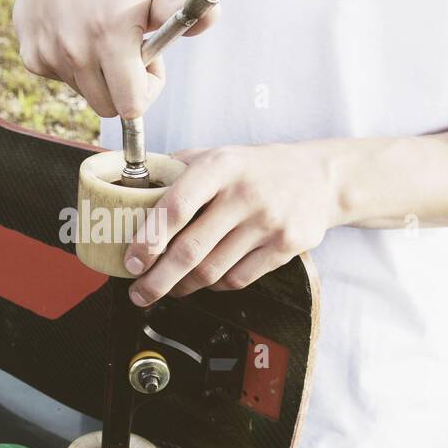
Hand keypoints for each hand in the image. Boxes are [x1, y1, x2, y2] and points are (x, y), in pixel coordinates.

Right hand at [12, 0, 216, 121]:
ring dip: (97, 75)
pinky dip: (71, 65)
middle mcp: (76, 51)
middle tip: (127, 54)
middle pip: (108, 108)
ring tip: (99, 36)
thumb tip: (214, 17)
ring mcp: (50, 56)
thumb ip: (181, 13)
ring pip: (84, 92)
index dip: (147, 91)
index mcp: (110, 38)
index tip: (149, 65)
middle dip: (123, 89)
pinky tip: (72, 31)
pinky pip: (61, 79)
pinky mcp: (31, 56)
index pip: (133, 105)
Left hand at [123, 142, 340, 304]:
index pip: (177, 207)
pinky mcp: (285, 247)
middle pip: (191, 250)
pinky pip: (238, 279)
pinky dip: (215, 286)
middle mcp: (244, 194)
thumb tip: (129, 193)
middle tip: (138, 293)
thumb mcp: (217, 155)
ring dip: (183, 286)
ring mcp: (268, 222)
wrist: (319, 177)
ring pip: (212, 271)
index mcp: (220, 166)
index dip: (149, 239)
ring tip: (168, 287)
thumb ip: (175, 171)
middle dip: (158, 280)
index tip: (132, 261)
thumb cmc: (254, 168)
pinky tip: (205, 280)